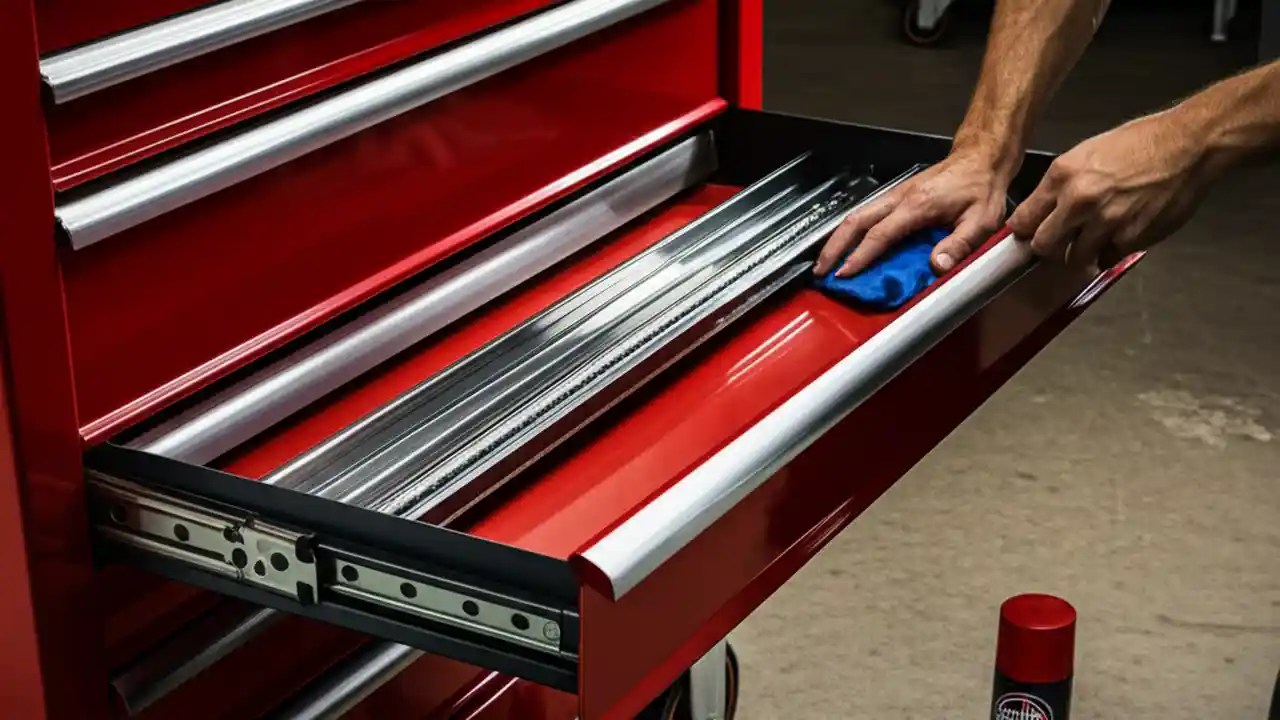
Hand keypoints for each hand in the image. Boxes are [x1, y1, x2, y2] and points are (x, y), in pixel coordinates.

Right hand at [814, 147, 1013, 277]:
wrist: (980, 158)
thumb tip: (936, 266)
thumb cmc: (981, 189)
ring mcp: (896, 195)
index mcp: (917, 206)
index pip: (880, 234)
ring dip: (837, 239)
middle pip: (855, 221)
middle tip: (820, 270)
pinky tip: (846, 244)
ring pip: (857, 215)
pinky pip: (867, 213)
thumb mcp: (981, 220)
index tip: (844, 274)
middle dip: (834, 247)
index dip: (860, 256)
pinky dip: (851, 231)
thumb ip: (959, 244)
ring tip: (826, 261)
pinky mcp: (897, 196)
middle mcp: (900, 198)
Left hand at [1008, 110, 1212, 267]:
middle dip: (1049, 247)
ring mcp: (1105, 222)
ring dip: (1081, 252)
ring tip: (1094, 237)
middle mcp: (1079, 200)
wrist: (1188, 145)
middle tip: (1060, 241)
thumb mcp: (1087, 152)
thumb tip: (1043, 211)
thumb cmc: (1142, 143)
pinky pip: (1107, 258)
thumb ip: (1061, 184)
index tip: (1029, 234)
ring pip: (1074, 258)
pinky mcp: (1130, 238)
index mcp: (1063, 176)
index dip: (1025, 231)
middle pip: (1043, 246)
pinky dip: (1109, 252)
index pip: (1023, 220)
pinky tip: (1118, 235)